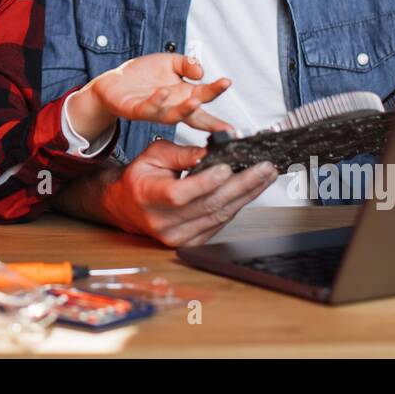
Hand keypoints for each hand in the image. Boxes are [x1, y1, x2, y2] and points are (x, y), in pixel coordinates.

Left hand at [79, 53, 233, 136]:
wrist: (114, 83)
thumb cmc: (143, 75)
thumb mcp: (169, 62)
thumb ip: (187, 64)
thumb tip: (201, 71)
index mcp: (184, 95)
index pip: (206, 99)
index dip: (219, 102)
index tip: (235, 112)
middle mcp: (173, 106)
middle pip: (195, 114)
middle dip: (211, 120)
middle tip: (225, 125)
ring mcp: (156, 111)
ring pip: (173, 115)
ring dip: (185, 109)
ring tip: (196, 100)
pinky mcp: (138, 110)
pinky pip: (149, 108)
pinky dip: (157, 100)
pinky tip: (163, 91)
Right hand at [98, 140, 277, 246]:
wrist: (129, 207)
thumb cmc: (141, 178)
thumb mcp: (153, 155)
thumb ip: (180, 154)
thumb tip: (208, 152)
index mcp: (148, 197)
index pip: (180, 194)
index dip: (205, 183)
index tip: (226, 168)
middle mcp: (163, 222)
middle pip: (209, 205)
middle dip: (241, 184)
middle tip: (263, 168)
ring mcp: (178, 236)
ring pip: (220, 215)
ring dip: (247, 194)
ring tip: (265, 176)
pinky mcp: (192, 241)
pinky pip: (221, 222)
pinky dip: (238, 205)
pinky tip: (251, 190)